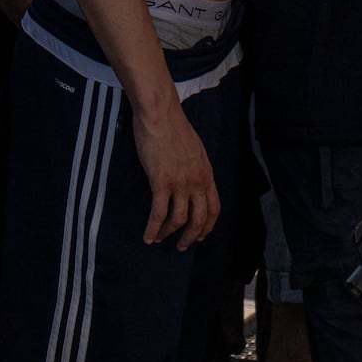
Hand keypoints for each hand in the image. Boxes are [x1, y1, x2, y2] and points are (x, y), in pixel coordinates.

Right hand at [133, 104, 218, 249]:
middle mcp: (197, 181)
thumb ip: (196, 166)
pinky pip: (158, 213)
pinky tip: (147, 236)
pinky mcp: (161, 182)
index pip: (214, 208)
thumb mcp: (194, 148)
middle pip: (199, 219)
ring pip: (178, 220)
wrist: (160, 114)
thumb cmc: (174, 127)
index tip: (200, 235)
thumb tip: (191, 177)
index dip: (207, 226)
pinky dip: (153, 228)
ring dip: (168, 234)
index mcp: (206, 173)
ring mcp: (180, 183)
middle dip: (191, 237)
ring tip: (159, 240)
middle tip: (182, 246)